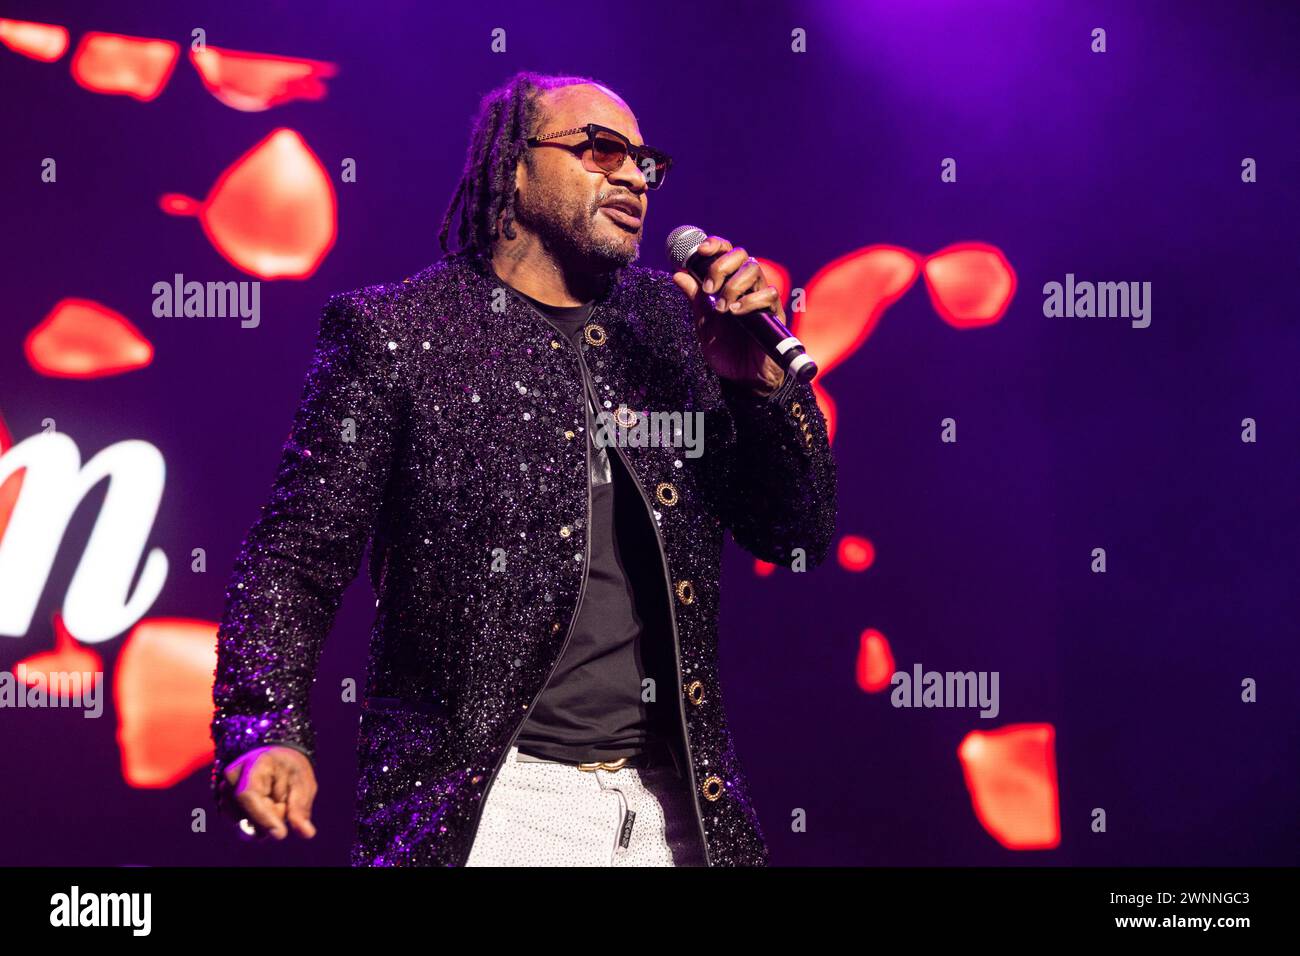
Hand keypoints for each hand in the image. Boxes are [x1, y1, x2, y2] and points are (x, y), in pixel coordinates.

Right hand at [221, 745, 317, 840]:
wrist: (276, 759)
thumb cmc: (290, 768)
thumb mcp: (303, 782)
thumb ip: (301, 807)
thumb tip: (307, 834)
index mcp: (253, 765)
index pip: (248, 795)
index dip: (263, 818)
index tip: (281, 834)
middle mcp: (231, 778)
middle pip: (246, 814)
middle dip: (270, 818)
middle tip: (285, 804)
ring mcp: (224, 791)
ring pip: (244, 822)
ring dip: (263, 820)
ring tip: (274, 801)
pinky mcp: (225, 803)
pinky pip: (242, 823)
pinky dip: (256, 820)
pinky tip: (263, 806)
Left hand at [671, 235, 786, 395]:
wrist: (742, 379)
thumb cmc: (725, 350)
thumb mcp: (703, 322)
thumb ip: (695, 298)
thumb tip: (678, 273)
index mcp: (729, 284)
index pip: (727, 252)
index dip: (715, 245)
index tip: (700, 251)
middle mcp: (747, 287)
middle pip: (741, 255)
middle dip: (721, 266)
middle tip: (709, 288)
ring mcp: (761, 299)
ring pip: (754, 270)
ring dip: (733, 285)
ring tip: (722, 309)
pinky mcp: (774, 314)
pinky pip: (768, 295)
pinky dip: (749, 301)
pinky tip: (736, 313)